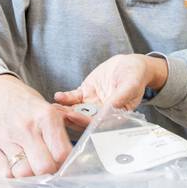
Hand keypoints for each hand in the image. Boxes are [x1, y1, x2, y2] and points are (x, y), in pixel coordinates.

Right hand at [0, 74, 87, 177]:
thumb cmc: (29, 106)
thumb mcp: (51, 111)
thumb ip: (61, 135)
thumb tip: (70, 163)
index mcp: (46, 117)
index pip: (62, 153)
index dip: (65, 165)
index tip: (64, 166)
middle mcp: (26, 127)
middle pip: (44, 167)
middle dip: (49, 173)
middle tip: (49, 170)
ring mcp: (6, 138)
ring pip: (23, 173)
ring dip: (31, 176)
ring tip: (33, 169)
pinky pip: (5, 174)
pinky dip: (14, 175)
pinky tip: (18, 167)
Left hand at [53, 54, 168, 111]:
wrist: (130, 64)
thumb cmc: (135, 76)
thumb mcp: (131, 85)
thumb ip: (120, 97)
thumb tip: (108, 110)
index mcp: (115, 116)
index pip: (98, 123)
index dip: (85, 121)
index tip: (73, 116)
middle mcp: (102, 113)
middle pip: (83, 119)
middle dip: (70, 118)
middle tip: (56, 115)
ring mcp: (92, 104)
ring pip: (76, 110)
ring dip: (64, 110)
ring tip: (52, 108)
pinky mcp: (85, 94)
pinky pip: (74, 99)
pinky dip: (65, 99)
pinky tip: (57, 96)